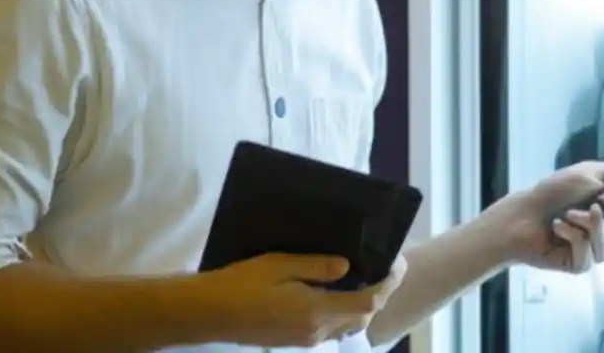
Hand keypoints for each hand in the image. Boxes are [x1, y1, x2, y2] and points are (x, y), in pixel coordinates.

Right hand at [191, 252, 406, 346]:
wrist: (206, 314)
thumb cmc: (241, 284)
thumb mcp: (280, 265)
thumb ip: (317, 267)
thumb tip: (348, 267)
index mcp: (315, 312)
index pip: (368, 303)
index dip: (388, 284)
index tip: (397, 264)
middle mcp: (315, 332)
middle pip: (362, 318)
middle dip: (378, 294)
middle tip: (383, 268)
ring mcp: (303, 340)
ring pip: (346, 326)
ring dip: (361, 305)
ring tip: (363, 278)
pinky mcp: (292, 341)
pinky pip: (329, 329)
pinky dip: (341, 312)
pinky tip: (335, 293)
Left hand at [493, 155, 603, 273]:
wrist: (522, 213)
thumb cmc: (553, 191)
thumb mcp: (587, 174)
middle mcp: (602, 232)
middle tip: (595, 204)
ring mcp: (589, 250)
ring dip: (586, 226)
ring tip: (567, 214)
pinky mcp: (576, 264)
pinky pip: (586, 255)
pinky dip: (571, 237)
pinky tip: (557, 227)